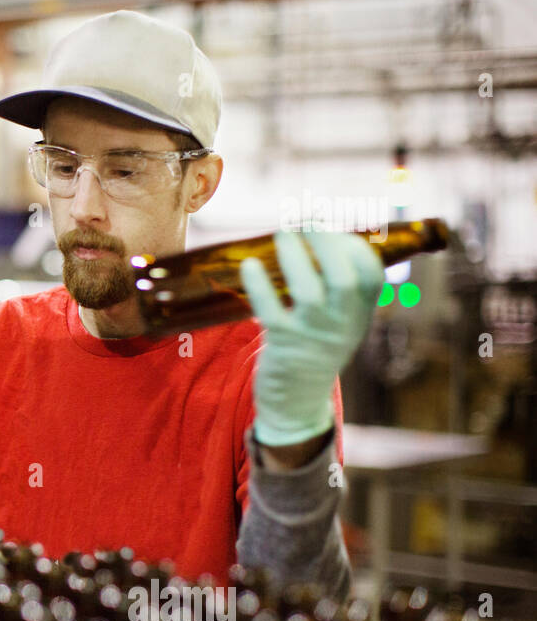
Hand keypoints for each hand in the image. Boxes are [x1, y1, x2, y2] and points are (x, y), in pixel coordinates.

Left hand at [240, 227, 384, 446]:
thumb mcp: (339, 319)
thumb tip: (320, 232)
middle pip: (345, 277)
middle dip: (326, 242)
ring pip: (308, 292)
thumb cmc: (315, 346)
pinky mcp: (282, 344)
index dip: (353, 245)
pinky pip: (270, 311)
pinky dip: (259, 286)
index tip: (332, 226)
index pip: (371, 274)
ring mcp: (312, 334)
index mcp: (359, 312)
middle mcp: (342, 323)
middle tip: (306, 220)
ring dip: (293, 258)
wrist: (297, 400)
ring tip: (281, 234)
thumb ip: (337, 285)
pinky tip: (249, 265)